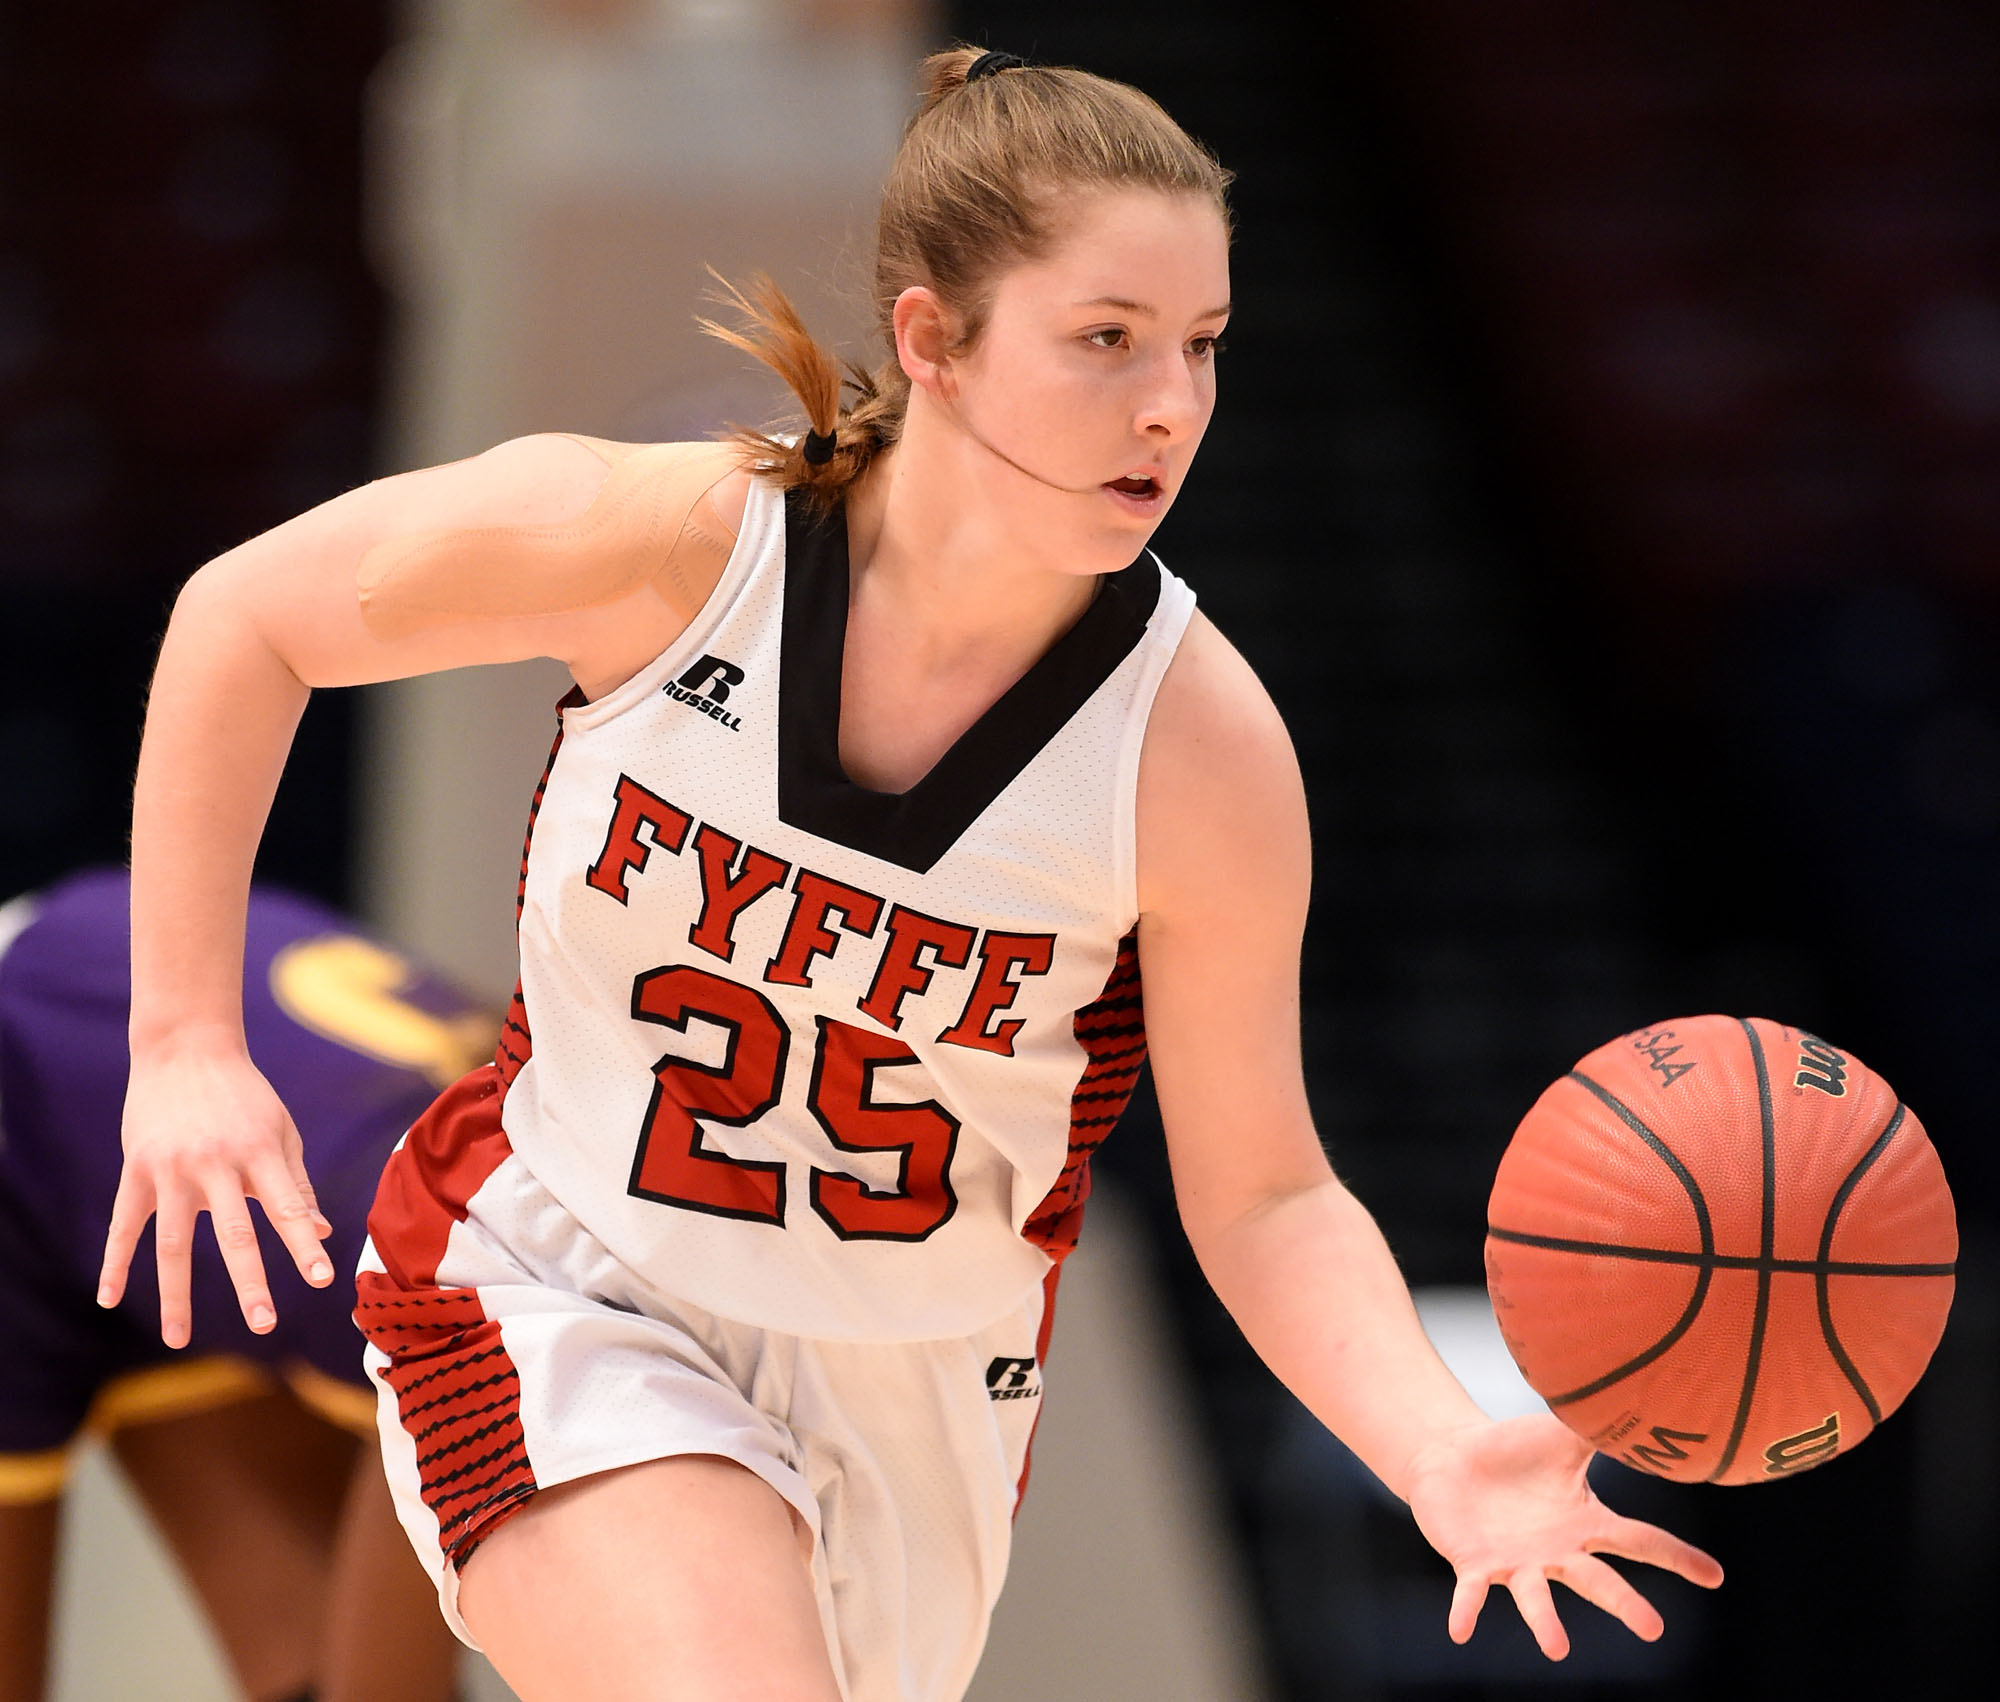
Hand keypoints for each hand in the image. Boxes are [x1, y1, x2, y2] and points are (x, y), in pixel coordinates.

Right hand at [100, 1034, 333, 1346]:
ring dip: (176, 1294)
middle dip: (250, 1281)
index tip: (322, 1280)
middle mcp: (216, 1163)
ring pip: (173, 1242)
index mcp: (260, 1152)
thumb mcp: (281, 1131)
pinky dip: (114, 1263)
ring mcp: (171, 1168)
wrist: (186, 1048)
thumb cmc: (245, 1095)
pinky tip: (108, 1299)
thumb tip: (322, 1233)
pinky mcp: (136, 1169)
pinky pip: (124, 1224)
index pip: (287, 1207)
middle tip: (265, 1324)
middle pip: (234, 1233)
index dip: (304, 1245)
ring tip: (179, 1339)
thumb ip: (297, 1184)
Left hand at [1405, 1413, 1723, 1659]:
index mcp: (1583, 1525)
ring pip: (1535, 1598)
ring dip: (1545, 1623)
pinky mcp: (1473, 1564)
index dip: (1676, 1557)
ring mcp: (1516, 1564)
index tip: (1714, 1576)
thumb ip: (1597, 1428)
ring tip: (1557, 1648)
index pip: (1639, 1542)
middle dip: (1624, 1605)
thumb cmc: (1513, 1450)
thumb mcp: (1560, 1435)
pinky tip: (1460, 1631)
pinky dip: (1466, 1611)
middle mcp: (1556, 1554)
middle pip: (1597, 1583)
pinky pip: (1471, 1592)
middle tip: (1654, 1629)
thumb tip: (1646, 1401)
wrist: (1450, 1455)